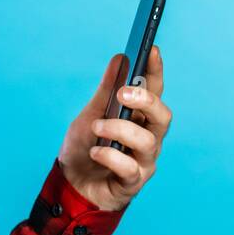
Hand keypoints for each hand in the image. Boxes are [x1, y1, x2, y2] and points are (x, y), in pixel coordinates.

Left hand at [57, 46, 170, 211]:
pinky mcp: (133, 182)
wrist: (70, 185)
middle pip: (163, 116)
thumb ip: (106, 90)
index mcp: (139, 118)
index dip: (156, 71)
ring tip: (96, 127)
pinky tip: (95, 152)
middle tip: (122, 93)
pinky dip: (110, 156)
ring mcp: (143, 161)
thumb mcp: (90, 114)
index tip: (151, 49)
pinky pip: (129, 168)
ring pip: (148, 141)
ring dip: (119, 129)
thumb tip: (120, 59)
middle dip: (146, 101)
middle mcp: (147, 138)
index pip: (155, 91)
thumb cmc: (85, 148)